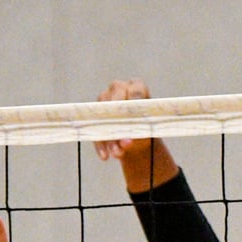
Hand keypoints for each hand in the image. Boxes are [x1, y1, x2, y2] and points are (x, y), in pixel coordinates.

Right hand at [95, 78, 178, 192]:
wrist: (136, 137)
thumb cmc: (145, 128)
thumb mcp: (146, 129)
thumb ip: (138, 132)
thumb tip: (125, 142)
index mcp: (136, 86)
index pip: (136, 91)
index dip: (136, 105)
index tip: (136, 119)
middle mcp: (118, 88)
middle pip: (116, 101)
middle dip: (120, 123)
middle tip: (125, 141)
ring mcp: (104, 99)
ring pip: (104, 116)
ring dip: (110, 137)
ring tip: (118, 154)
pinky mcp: (95, 114)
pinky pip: (95, 128)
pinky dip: (100, 144)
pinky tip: (105, 156)